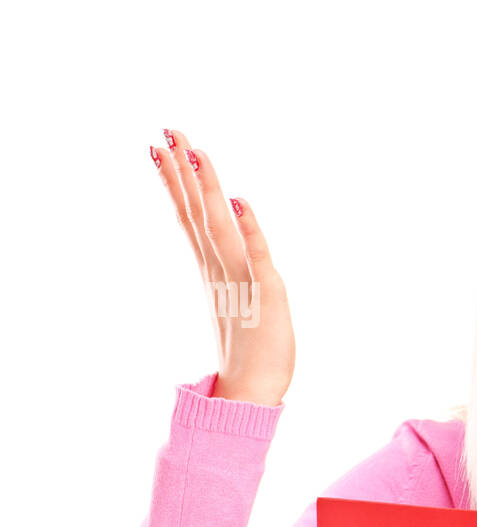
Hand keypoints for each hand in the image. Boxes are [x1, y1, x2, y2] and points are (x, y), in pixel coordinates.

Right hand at [153, 128, 293, 405]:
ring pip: (218, 225)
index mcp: (214, 271)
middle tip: (167, 132)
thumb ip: (231, 276)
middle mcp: (221, 270)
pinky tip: (238, 201)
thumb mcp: (237, 304)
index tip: (160, 149)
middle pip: (197, 213)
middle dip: (183, 172)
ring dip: (207, 188)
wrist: (251, 392)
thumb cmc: (249, 354)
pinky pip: (256, 255)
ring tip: (194, 150)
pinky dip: (248, 229)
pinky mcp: (266, 293)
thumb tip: (225, 258)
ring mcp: (240, 280)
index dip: (177, 183)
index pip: (191, 218)